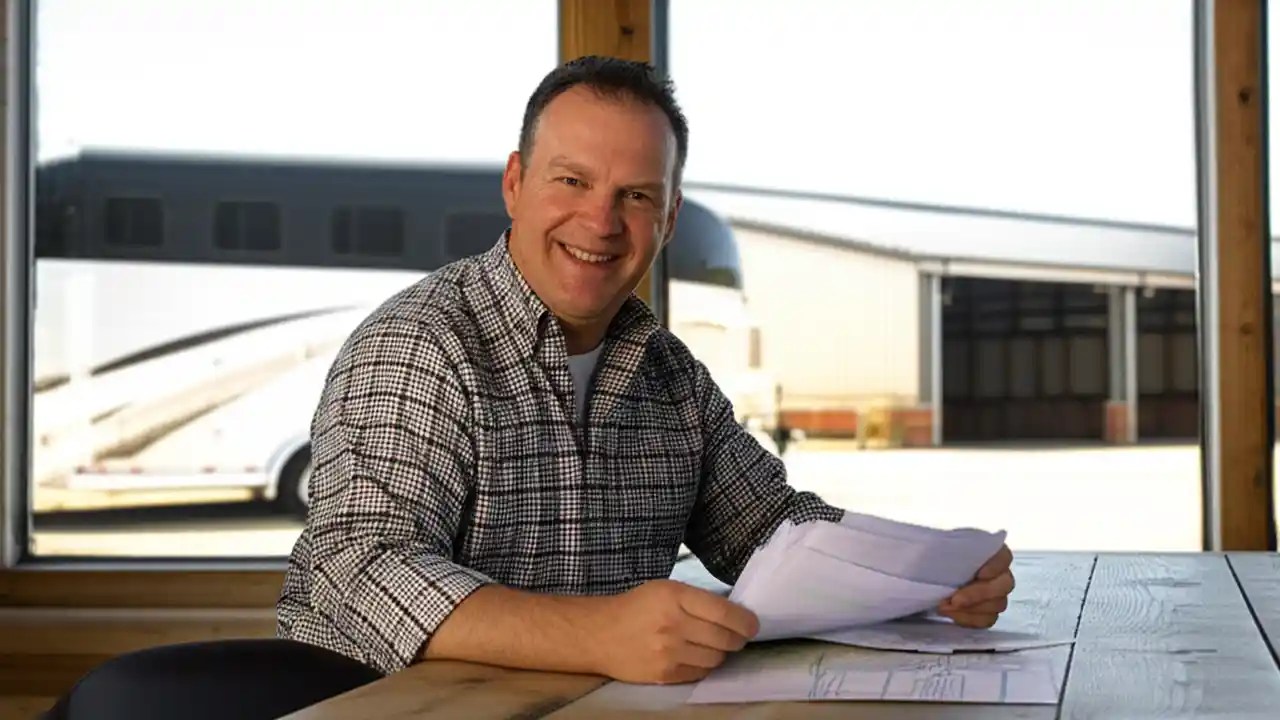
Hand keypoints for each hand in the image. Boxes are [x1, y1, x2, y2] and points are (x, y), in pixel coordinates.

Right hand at [593, 579, 758, 684]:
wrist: (599, 634)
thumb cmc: (636, 607)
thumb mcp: (665, 590)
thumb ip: (697, 599)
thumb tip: (734, 613)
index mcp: (674, 597)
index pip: (724, 613)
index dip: (745, 622)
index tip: (753, 625)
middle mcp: (674, 625)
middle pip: (724, 638)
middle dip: (737, 639)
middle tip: (737, 637)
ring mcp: (669, 652)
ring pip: (716, 658)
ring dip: (721, 653)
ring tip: (713, 645)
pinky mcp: (665, 674)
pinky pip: (701, 673)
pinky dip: (705, 665)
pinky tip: (697, 656)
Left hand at [937, 544, 1014, 627]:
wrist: (925, 574)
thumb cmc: (933, 554)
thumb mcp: (935, 544)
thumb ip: (943, 545)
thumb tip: (938, 544)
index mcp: (991, 551)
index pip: (1004, 557)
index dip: (995, 567)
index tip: (979, 574)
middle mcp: (999, 572)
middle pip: (1003, 585)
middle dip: (978, 594)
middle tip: (954, 600)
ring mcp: (996, 594)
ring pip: (997, 605)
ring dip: (970, 609)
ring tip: (944, 606)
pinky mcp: (987, 611)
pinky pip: (987, 620)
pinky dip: (969, 619)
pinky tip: (951, 614)